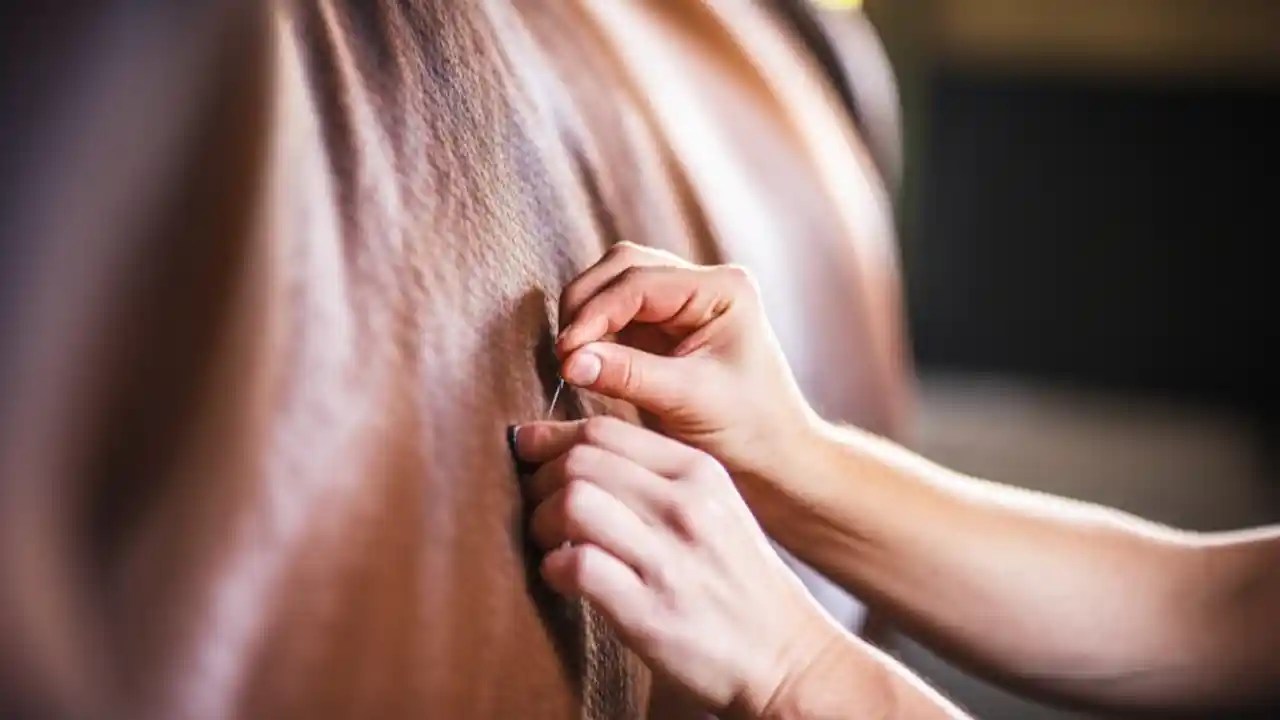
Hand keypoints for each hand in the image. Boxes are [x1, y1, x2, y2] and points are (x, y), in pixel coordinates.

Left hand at [511, 417, 843, 715]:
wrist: (786, 656)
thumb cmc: (737, 580)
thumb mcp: (714, 507)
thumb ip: (657, 476)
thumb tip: (573, 451)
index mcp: (698, 472)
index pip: (603, 429)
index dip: (552, 439)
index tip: (531, 454)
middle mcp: (686, 506)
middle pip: (579, 460)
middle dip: (540, 481)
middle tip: (537, 508)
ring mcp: (668, 559)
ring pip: (572, 503)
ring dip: (541, 523)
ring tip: (550, 543)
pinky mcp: (649, 611)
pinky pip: (575, 566)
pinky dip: (552, 568)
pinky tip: (561, 578)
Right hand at [555, 243, 815, 476]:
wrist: (772, 460)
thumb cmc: (747, 430)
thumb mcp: (688, 401)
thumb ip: (628, 375)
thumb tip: (568, 360)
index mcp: (723, 288)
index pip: (639, 281)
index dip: (596, 313)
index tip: (565, 353)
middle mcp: (702, 284)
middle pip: (622, 268)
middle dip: (586, 305)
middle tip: (563, 354)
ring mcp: (680, 303)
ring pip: (613, 285)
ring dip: (586, 316)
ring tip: (570, 360)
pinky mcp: (662, 329)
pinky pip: (615, 316)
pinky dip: (593, 333)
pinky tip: (582, 362)